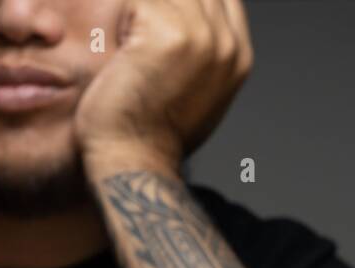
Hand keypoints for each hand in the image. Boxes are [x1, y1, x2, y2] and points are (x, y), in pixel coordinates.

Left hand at [75, 0, 252, 173]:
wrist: (134, 163)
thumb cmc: (152, 139)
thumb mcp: (197, 96)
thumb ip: (203, 57)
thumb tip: (190, 32)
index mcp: (237, 56)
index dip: (186, 2)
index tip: (154, 17)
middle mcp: (225, 42)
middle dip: (156, 8)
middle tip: (135, 37)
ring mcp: (201, 35)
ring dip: (138, 13)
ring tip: (124, 44)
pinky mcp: (169, 34)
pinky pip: (136, 2)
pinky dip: (119, 21)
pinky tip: (117, 53)